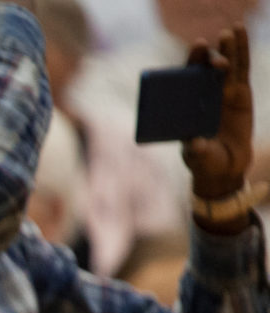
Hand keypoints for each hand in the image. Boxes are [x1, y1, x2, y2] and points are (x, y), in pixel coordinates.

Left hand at [185, 28, 253, 201]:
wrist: (225, 167)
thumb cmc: (205, 162)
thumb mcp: (198, 157)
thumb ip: (197, 150)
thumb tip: (194, 143)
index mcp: (186, 106)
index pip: (185, 81)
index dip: (189, 64)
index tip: (194, 51)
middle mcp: (201, 95)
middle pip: (203, 70)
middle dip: (205, 56)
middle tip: (206, 45)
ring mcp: (221, 91)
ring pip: (224, 65)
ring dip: (226, 48)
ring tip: (229, 31)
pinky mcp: (239, 91)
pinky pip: (241, 68)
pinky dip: (242, 50)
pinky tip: (241, 33)